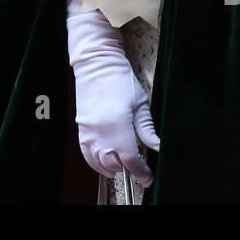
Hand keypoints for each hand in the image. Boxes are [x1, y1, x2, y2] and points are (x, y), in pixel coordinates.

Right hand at [66, 0, 159, 184]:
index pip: (131, 160)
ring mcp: (89, 131)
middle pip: (114, 164)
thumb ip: (147, 129)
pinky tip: (105, 162)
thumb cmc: (119, 78)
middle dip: (128, 170)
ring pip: (99, 162)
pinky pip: (86, 154)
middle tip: (139, 168)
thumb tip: (158, 146)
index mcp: (118, 127)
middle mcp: (101, 132)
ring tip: (123, 166)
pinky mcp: (82, 128)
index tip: (148, 176)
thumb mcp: (140, 103)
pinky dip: (95, 162)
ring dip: (112, 168)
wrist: (96, 63)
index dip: (141, 172)